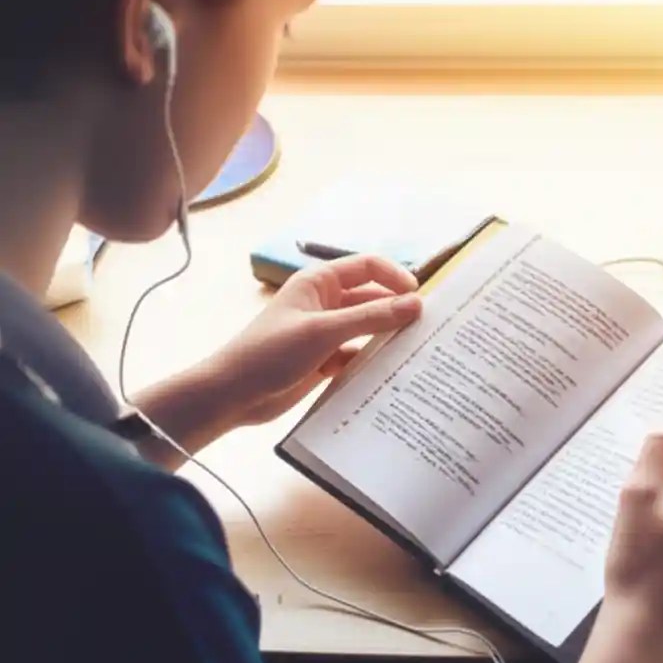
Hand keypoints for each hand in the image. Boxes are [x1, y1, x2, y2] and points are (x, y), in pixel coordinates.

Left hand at [207, 254, 422, 424]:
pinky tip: (394, 373)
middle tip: (429, 330)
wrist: (232, 395)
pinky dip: (374, 361)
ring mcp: (326, 333)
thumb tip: (416, 304)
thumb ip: (371, 318)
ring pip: (368, 328)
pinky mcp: (326, 359)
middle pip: (372, 298)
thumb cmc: (270, 353)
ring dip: (388, 337)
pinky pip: (359, 354)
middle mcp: (326, 303)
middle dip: (398, 310)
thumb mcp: (324, 331)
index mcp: (320, 282)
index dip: (395, 277)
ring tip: (419, 351)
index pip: (367, 267)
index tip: (420, 299)